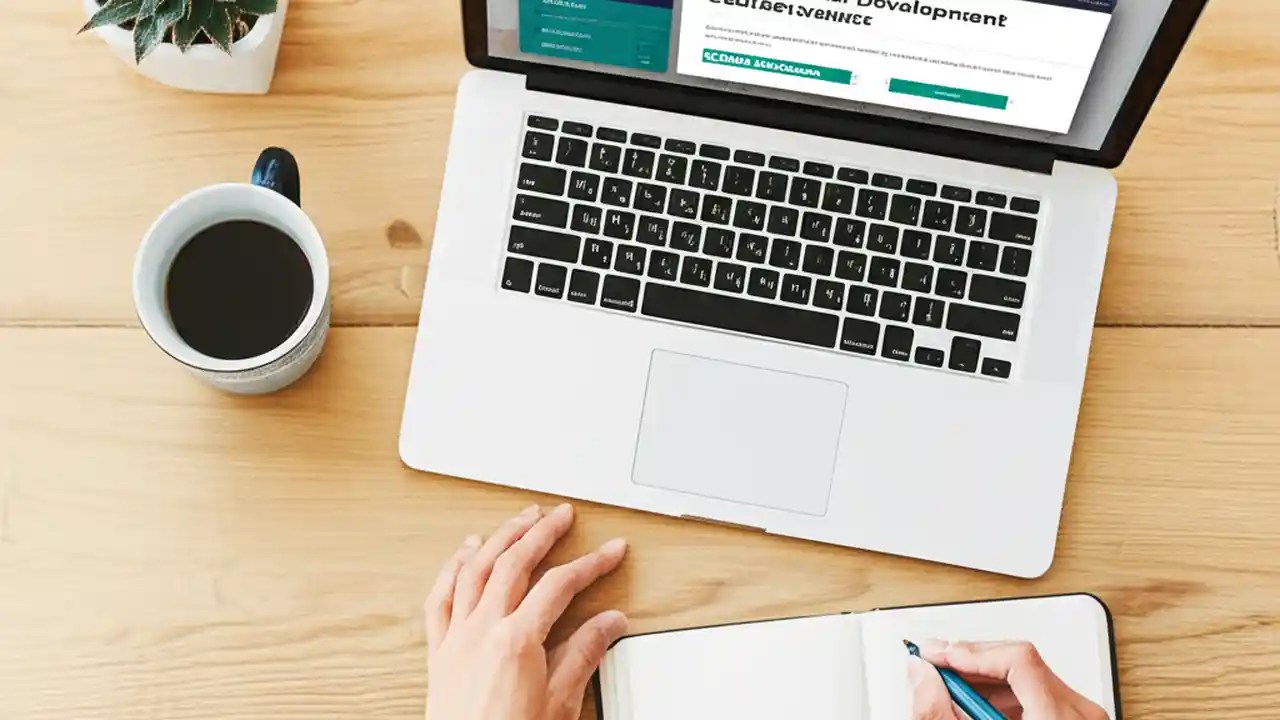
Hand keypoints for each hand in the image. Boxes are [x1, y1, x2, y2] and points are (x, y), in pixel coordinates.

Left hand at [424, 504, 628, 719]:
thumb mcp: (560, 705)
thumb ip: (584, 656)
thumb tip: (609, 623)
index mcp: (516, 640)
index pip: (560, 584)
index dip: (591, 563)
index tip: (611, 551)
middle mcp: (482, 629)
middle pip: (515, 562)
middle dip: (542, 532)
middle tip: (562, 516)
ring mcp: (456, 637)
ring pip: (476, 569)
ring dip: (500, 537)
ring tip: (520, 519)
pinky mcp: (439, 651)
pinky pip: (441, 596)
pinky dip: (453, 568)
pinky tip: (465, 552)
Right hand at [909, 640, 1108, 719]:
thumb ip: (940, 713)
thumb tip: (921, 675)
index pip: (1018, 660)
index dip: (971, 653)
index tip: (941, 658)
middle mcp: (1080, 715)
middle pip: (1020, 660)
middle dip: (970, 660)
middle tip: (934, 663)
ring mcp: (1082, 716)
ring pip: (1026, 672)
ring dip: (983, 676)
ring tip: (949, 689)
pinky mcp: (1074, 719)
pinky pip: (1035, 689)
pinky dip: (1002, 692)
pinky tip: (976, 705)